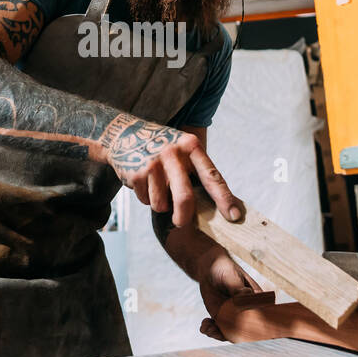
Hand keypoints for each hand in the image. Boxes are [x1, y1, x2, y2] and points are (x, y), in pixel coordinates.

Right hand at [99, 114, 243, 228]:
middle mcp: (173, 153)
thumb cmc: (163, 149)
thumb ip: (198, 172)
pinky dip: (146, 198)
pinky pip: (146, 201)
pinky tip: (144, 183)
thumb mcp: (183, 150)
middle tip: (182, 222)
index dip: (224, 198)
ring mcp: (153, 163)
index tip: (233, 216)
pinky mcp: (136, 172)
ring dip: (160, 205)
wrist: (124, 134)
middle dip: (184, 217)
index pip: (212, 177)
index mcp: (191, 146)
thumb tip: (220, 205)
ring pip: (162, 204)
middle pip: (185, 197)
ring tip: (157, 189)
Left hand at [196, 244, 261, 340]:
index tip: (244, 333)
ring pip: (231, 333)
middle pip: (246, 330)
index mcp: (257, 300)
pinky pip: (219, 329)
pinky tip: (204, 325)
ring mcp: (235, 316)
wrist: (209, 269)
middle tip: (217, 330)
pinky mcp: (223, 318)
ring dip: (218, 334)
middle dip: (233, 336)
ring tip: (207, 328)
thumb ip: (238, 288)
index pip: (263, 317)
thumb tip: (247, 294)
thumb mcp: (231, 276)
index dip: (258, 329)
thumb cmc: (224, 268)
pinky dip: (211, 330)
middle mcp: (247, 311)